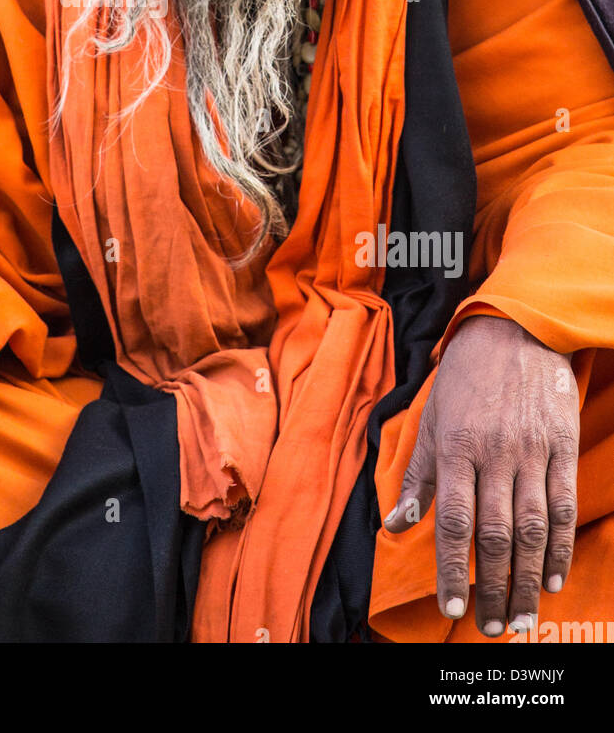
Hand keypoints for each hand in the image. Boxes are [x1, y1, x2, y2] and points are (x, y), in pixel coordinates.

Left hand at [383, 315, 578, 636]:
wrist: (515, 330)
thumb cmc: (465, 380)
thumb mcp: (431, 419)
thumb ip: (417, 476)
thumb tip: (394, 524)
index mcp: (454, 447)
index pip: (452, 521)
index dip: (452, 569)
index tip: (452, 610)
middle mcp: (493, 453)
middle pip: (495, 535)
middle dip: (492, 588)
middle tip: (491, 628)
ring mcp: (531, 451)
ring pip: (532, 528)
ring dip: (526, 579)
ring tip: (520, 618)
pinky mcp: (562, 446)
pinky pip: (564, 506)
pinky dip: (560, 547)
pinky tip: (551, 578)